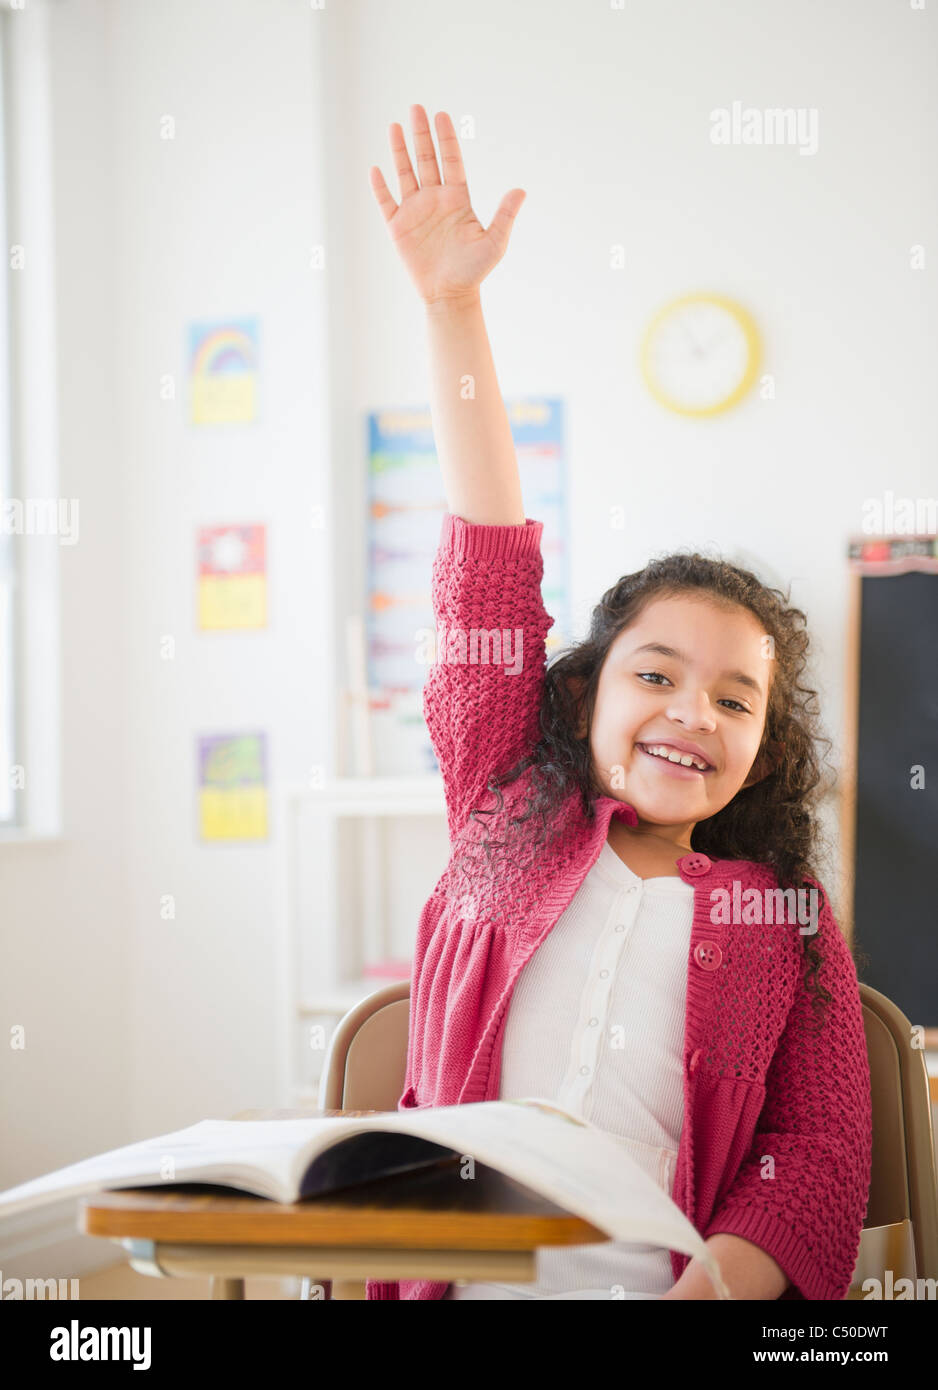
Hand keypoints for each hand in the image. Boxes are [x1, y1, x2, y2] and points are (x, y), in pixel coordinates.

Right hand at [369, 104, 525, 305]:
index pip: (451, 160)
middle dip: (421, 134)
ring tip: (394, 126)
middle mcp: (435, 199)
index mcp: (457, 198)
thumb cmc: (474, 271)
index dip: (446, 138)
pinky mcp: (398, 227)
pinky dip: (380, 186)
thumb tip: (521, 190)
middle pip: (426, 159)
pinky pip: (386, 201)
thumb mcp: (494, 242)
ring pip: (405, 173)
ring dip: (400, 150)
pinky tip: (376, 169)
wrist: (450, 295)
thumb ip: (505, 215)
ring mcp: (415, 211)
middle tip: (416, 108)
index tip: (442, 115)